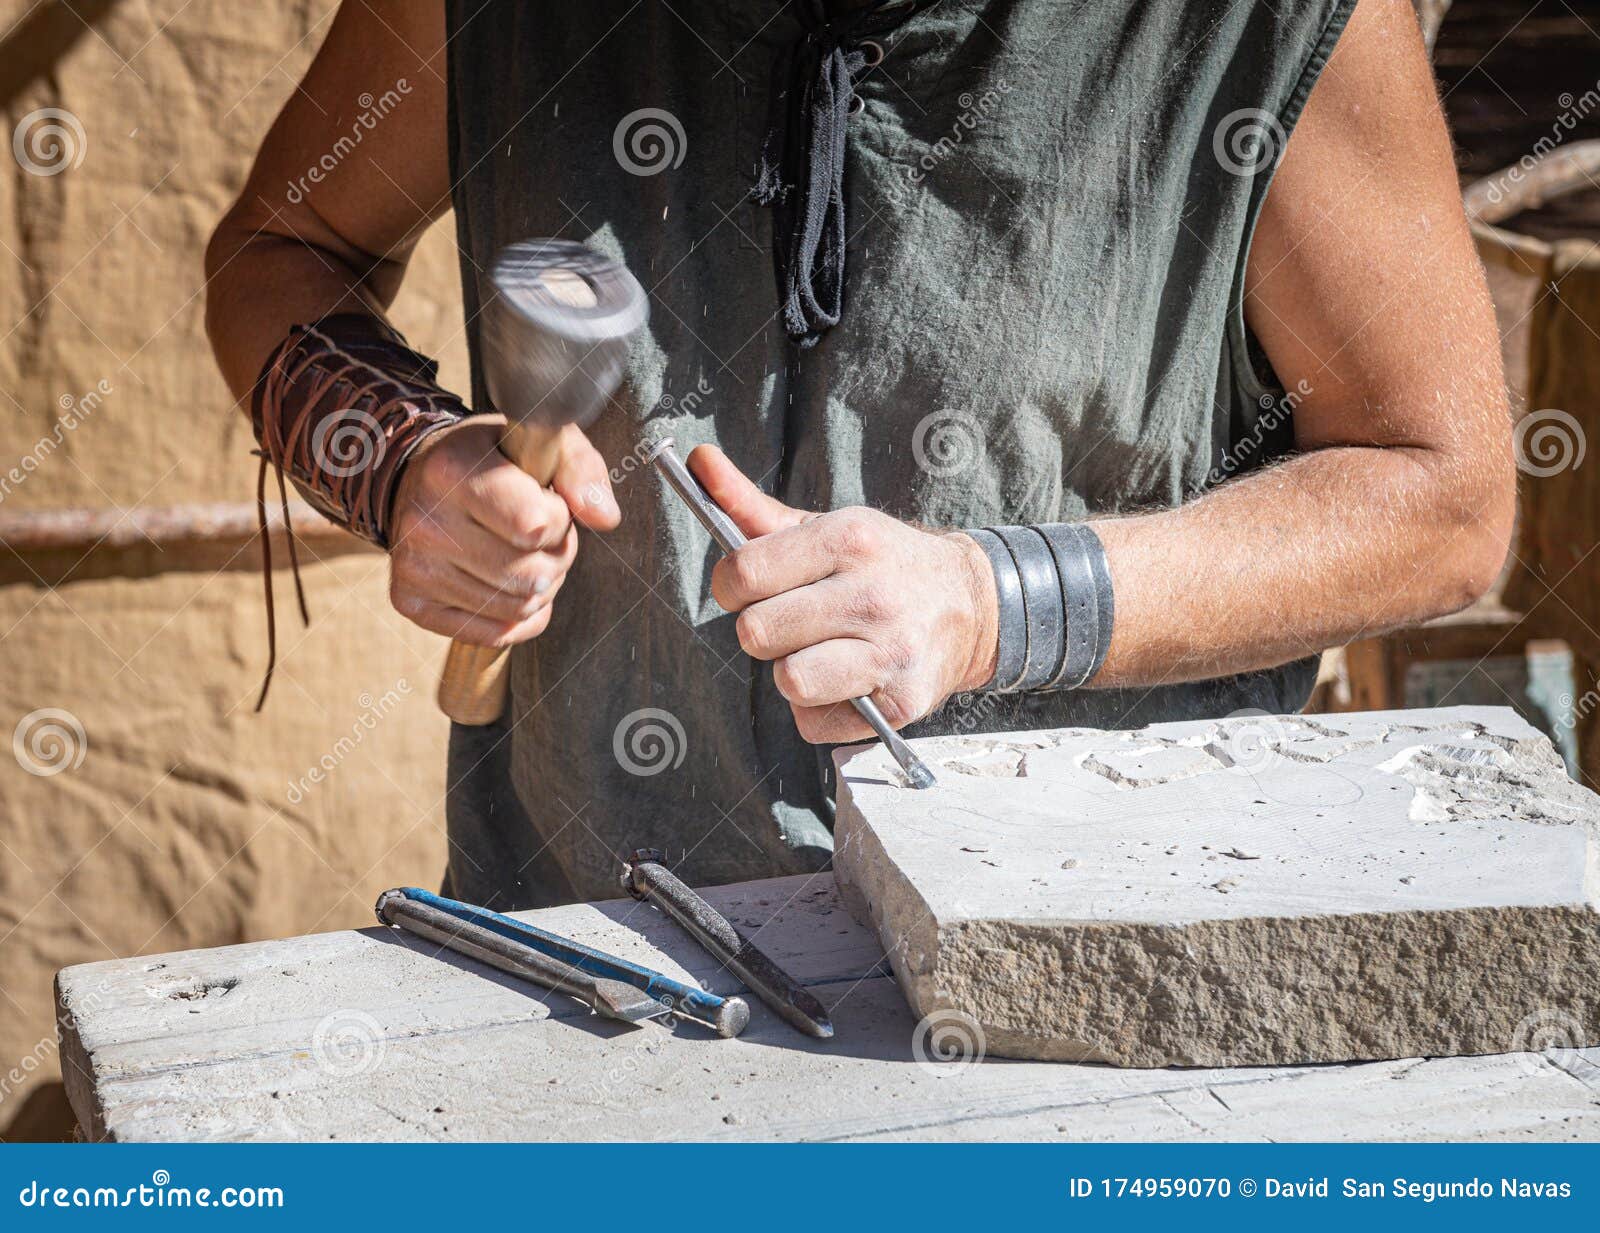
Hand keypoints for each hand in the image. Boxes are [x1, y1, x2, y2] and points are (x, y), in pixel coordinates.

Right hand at [388, 420, 619, 645]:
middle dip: (557, 558)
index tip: (549, 504)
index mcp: (452, 471)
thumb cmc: (491, 459)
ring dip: (542, 587)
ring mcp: (414, 566)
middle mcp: (425, 522)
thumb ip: (581, 470)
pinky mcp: (412, 601)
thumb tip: (604, 518)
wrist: (421, 477)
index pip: (535, 525)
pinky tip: (515, 586)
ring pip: (517, 607)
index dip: (559, 521)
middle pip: (530, 576)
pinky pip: (494, 633)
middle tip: (545, 537)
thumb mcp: (538, 440)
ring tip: (528, 555)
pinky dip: (521, 617)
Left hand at [689, 445, 997, 742]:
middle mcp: (873, 594)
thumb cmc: (882, 564)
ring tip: (819, 652)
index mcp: (849, 539)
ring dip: (792, 672)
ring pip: (789, 681)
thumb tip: (697, 463)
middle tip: (792, 621)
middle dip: (763, 630)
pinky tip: (843, 682)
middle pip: (757, 633)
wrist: (973, 605)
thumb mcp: (826, 527)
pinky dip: (819, 710)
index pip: (744, 572)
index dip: (731, 586)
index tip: (748, 589)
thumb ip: (753, 506)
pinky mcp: (902, 701)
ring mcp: (891, 651)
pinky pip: (816, 723)